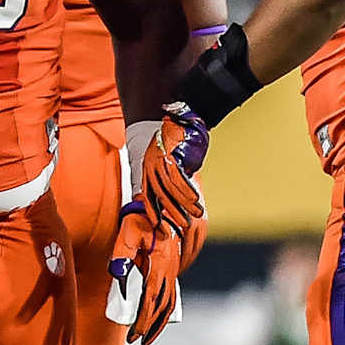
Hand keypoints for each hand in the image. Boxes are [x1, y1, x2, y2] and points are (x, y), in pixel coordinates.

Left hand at [107, 193, 201, 344]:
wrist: (158, 205)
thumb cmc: (140, 217)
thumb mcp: (128, 233)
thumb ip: (122, 254)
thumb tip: (118, 274)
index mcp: (160, 264)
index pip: (151, 299)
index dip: (143, 319)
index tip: (134, 333)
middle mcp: (169, 270)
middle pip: (162, 306)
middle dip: (150, 326)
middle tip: (138, 339)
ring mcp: (172, 269)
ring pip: (169, 302)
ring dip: (159, 321)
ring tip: (148, 335)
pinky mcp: (171, 268)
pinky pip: (171, 294)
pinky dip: (166, 310)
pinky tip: (158, 316)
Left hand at [140, 106, 209, 231]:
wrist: (181, 117)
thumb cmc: (180, 142)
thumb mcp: (172, 162)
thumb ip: (172, 180)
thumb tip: (180, 201)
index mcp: (148, 168)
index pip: (148, 195)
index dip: (154, 212)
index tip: (161, 227)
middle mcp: (149, 165)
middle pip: (159, 194)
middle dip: (172, 212)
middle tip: (184, 226)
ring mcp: (156, 158)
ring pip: (169, 187)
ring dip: (183, 203)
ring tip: (196, 214)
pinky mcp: (167, 153)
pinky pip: (176, 176)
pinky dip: (186, 189)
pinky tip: (195, 198)